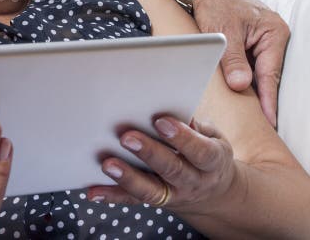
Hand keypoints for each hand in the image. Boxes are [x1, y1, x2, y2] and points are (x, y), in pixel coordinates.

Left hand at [88, 116, 236, 211]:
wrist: (216, 195)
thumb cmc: (207, 153)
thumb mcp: (213, 138)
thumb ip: (196, 126)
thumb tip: (175, 109)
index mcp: (212, 162)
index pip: (200, 152)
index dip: (182, 137)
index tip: (161, 121)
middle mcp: (193, 182)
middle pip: (172, 169)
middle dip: (148, 153)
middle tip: (126, 137)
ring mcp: (174, 195)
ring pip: (151, 191)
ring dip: (127, 178)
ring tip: (107, 164)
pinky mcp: (156, 201)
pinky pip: (132, 200)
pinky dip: (112, 196)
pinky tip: (93, 192)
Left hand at [193, 0, 289, 126]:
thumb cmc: (216, 1)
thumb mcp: (223, 31)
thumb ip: (233, 59)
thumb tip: (241, 85)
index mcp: (274, 33)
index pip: (271, 74)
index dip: (268, 99)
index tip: (269, 120)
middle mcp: (272, 37)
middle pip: (267, 74)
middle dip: (263, 97)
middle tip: (262, 124)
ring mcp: (261, 39)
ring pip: (258, 70)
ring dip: (251, 87)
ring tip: (251, 114)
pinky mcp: (249, 41)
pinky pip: (249, 63)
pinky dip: (243, 75)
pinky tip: (237, 91)